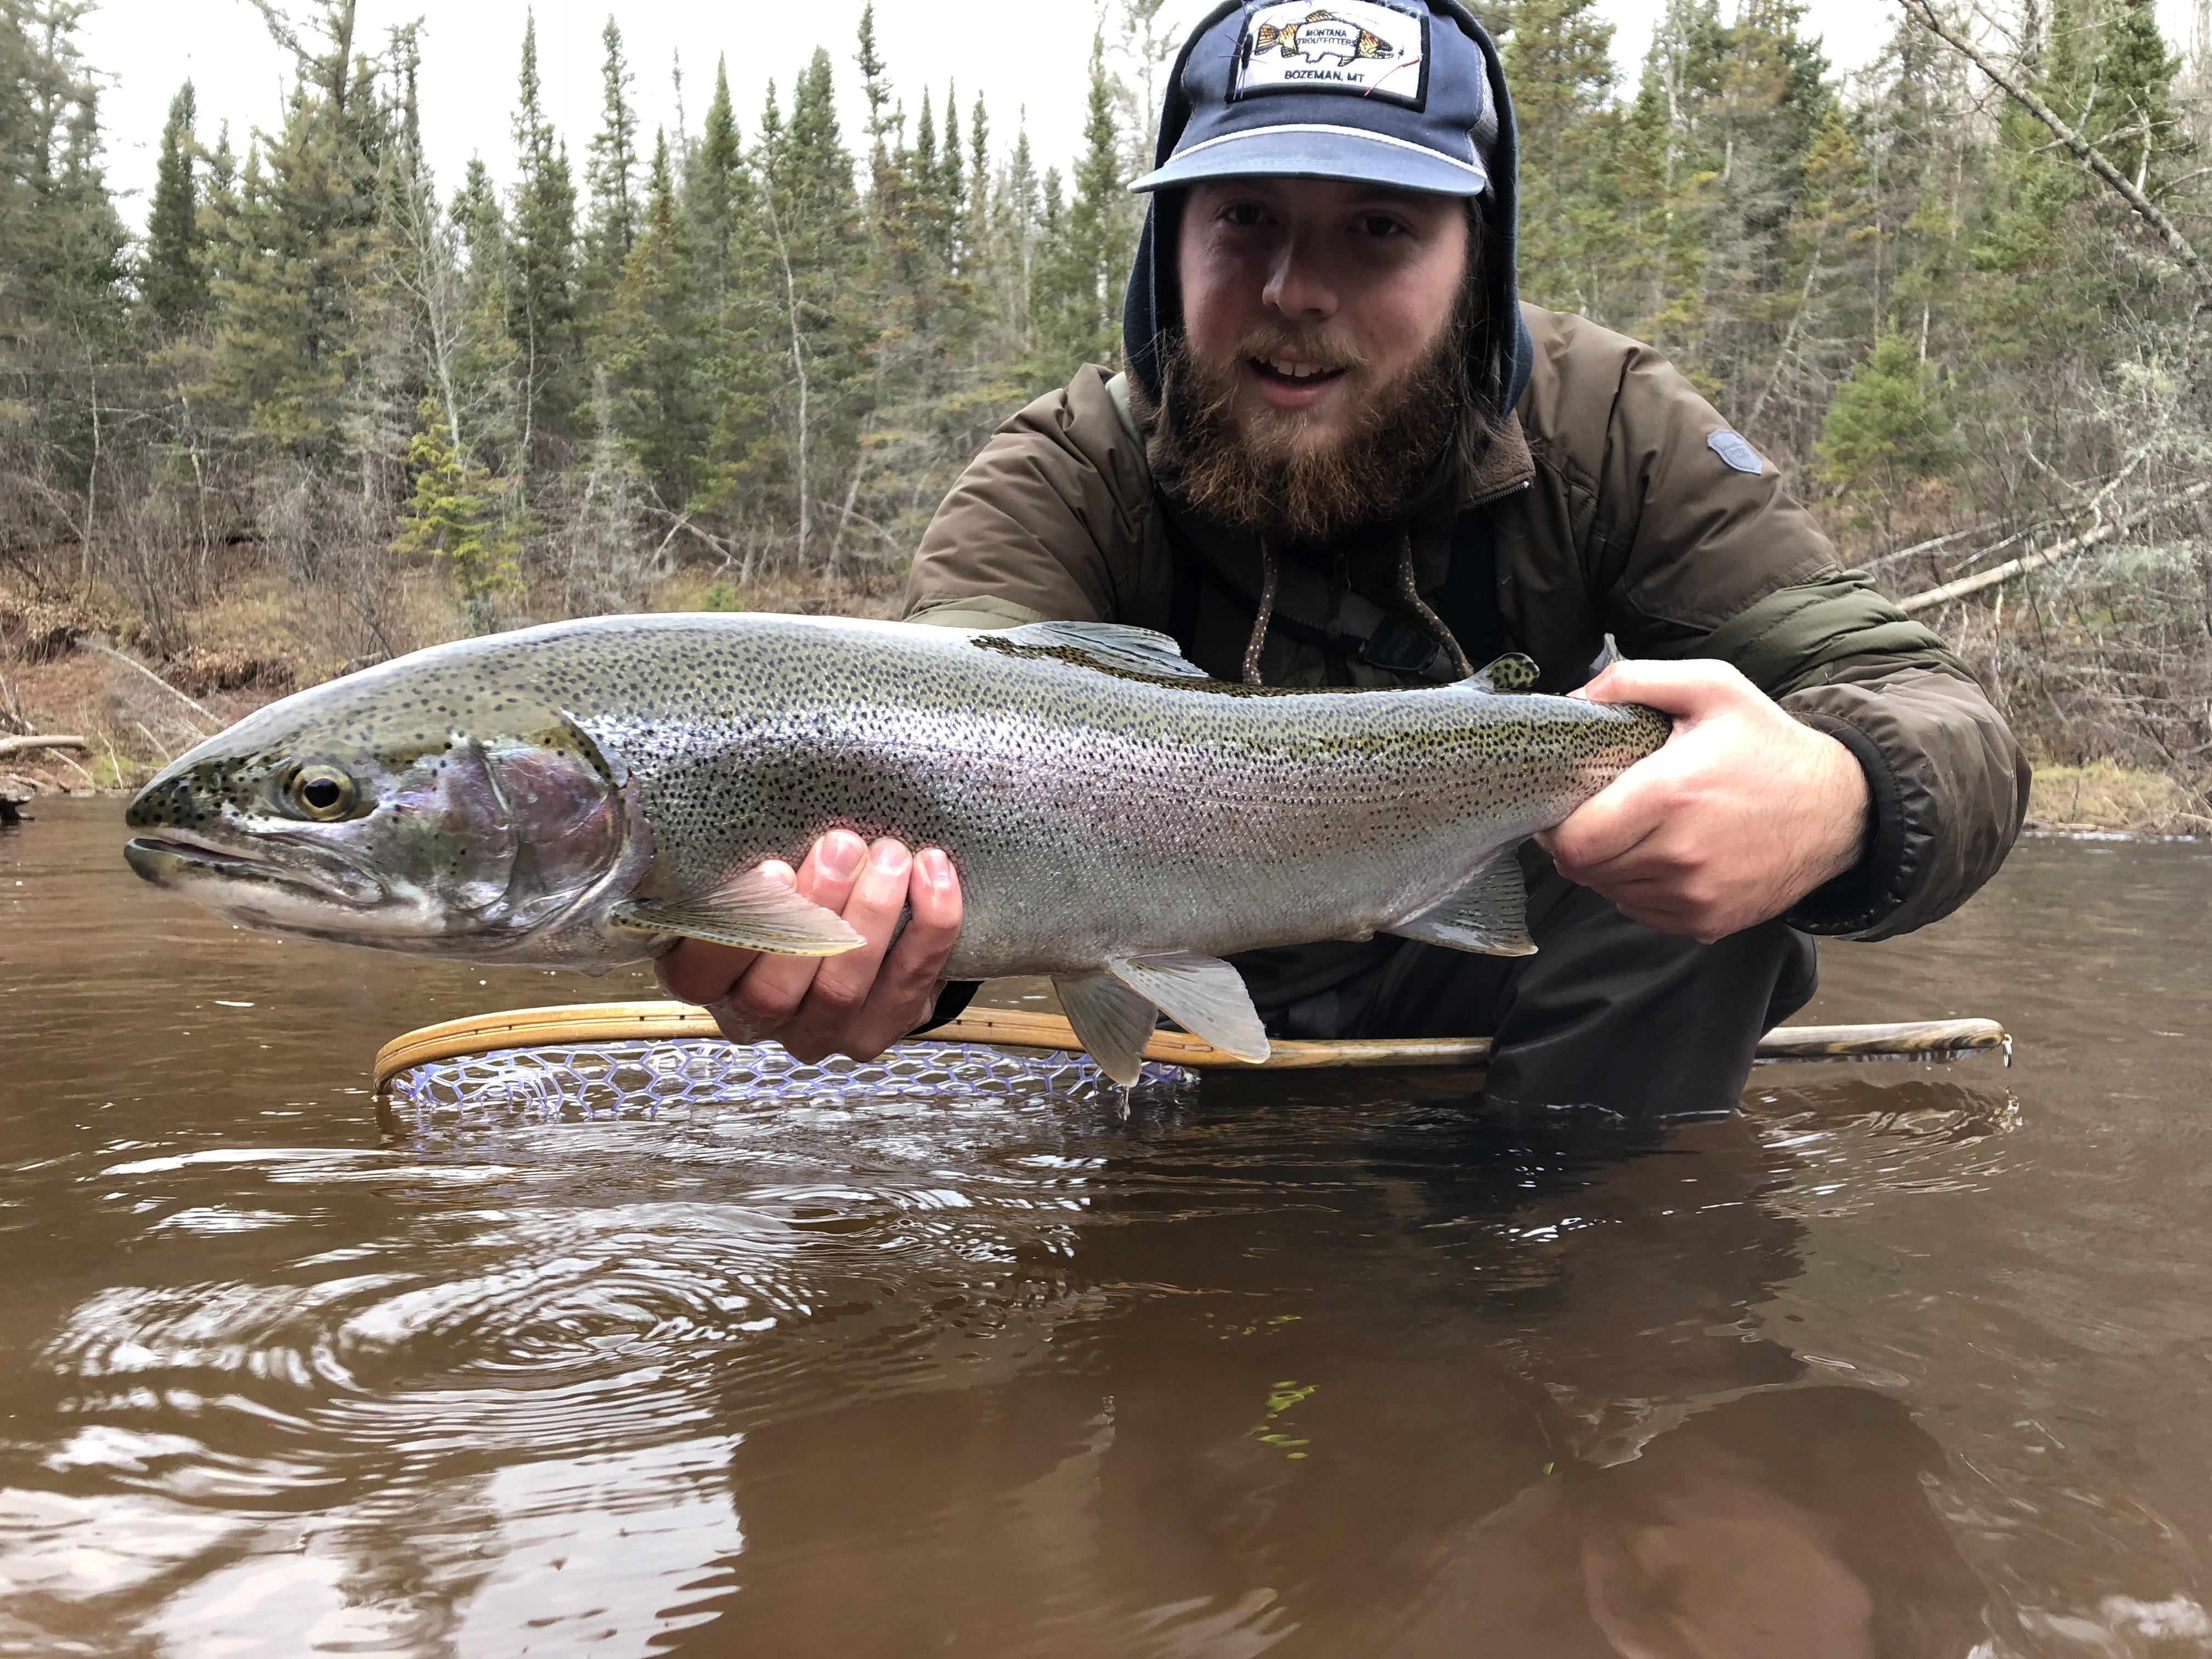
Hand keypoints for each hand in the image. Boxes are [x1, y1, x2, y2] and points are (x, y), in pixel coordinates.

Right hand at [655, 830, 962, 1062]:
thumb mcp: (759, 876)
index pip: (700, 974)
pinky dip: (928, 926)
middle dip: (814, 911)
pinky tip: (933, 871)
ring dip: (871, 914)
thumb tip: (743, 808)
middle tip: (843, 846)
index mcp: (711, 982)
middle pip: (775, 989)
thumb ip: (751, 866)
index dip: (737, 928)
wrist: (859, 930)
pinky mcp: (876, 1032)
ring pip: (841, 990)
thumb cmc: (793, 888)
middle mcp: (757, 1019)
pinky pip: (908, 984)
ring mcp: (818, 1034)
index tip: (774, 869)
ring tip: (891, 854)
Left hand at [1537, 659, 1870, 942]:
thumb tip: (1576, 697)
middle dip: (1582, 842)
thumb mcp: (1712, 687)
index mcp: (1670, 796)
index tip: (1568, 806)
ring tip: (1641, 831)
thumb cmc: (1768, 745)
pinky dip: (1640, 889)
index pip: (1573, 841)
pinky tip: (1667, 857)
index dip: (1557, 825)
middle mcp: (1680, 856)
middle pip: (1585, 870)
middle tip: (1604, 813)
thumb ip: (1635, 679)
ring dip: (1611, 866)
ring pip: (1610, 892)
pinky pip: (1642, 912)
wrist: (1840, 807)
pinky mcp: (1707, 923)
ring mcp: (1694, 897)